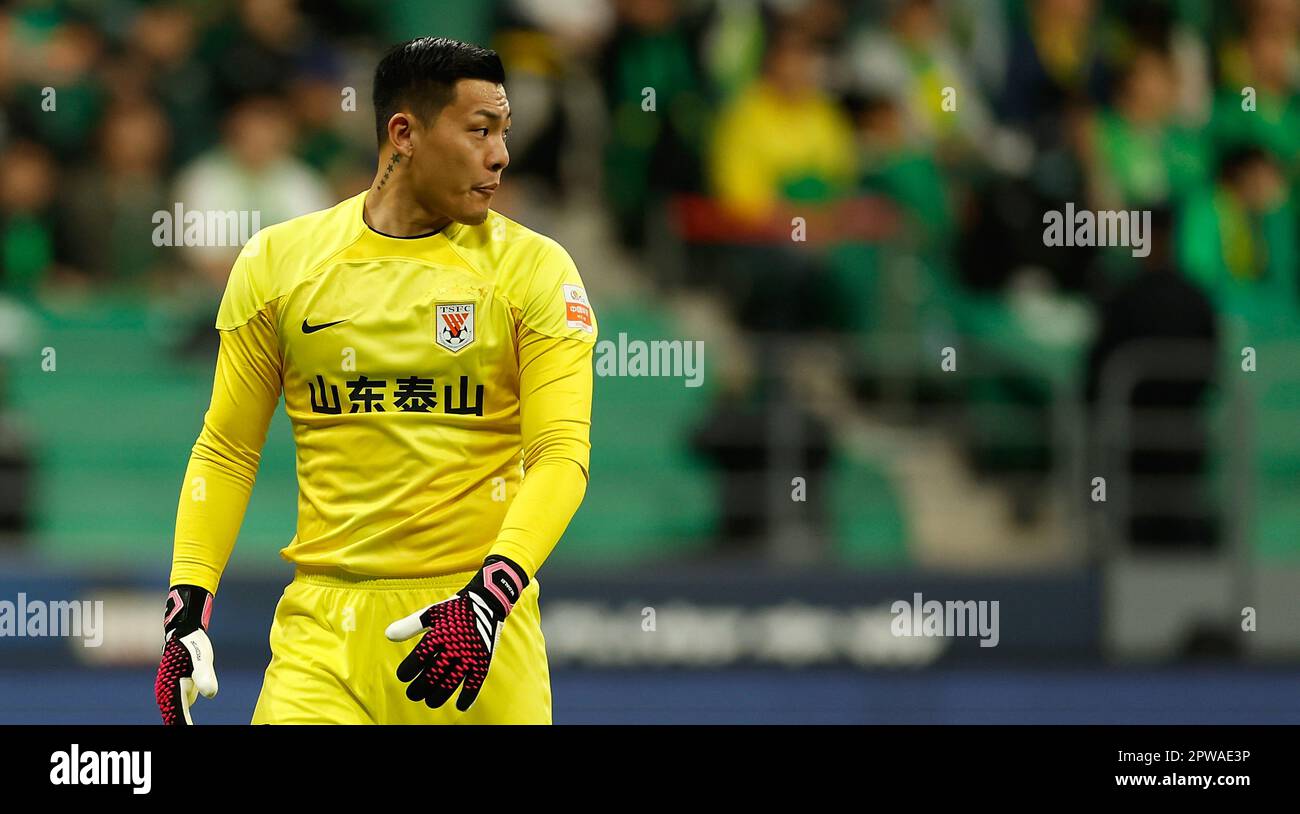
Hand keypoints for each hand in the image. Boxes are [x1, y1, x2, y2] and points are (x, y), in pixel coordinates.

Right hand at [155, 585, 217, 724]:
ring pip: (177, 717)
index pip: (177, 715)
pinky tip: (189, 725)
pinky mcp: (180, 693)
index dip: (184, 725)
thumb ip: (204, 675)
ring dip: (182, 723)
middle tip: (194, 731)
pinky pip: (182, 712)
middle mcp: (167, 694)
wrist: (186, 633)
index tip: (190, 731)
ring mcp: (172, 695)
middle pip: (174, 719)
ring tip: (190, 729)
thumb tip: (211, 694)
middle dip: (182, 726)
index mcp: (170, 688)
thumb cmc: (193, 643)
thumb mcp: (202, 657)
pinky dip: (185, 721)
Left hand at [385, 555, 527, 711]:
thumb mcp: (431, 613)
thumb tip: (388, 635)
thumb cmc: (454, 610)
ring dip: (438, 696)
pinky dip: (468, 697)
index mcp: (439, 634)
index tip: (403, 676)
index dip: (407, 671)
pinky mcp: (483, 661)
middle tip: (412, 694)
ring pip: (451, 683)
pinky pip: (475, 683)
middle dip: (419, 688)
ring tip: (429, 701)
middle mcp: (454, 647)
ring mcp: (469, 656)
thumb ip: (409, 625)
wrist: (486, 603)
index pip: (419, 659)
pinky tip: (460, 706)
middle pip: (433, 675)